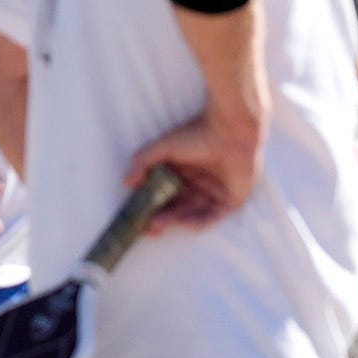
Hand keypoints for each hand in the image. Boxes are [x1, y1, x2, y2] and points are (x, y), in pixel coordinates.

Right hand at [131, 111, 261, 232]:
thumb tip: (126, 182)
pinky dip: (196, 222)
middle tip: (146, 228)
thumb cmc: (197, 134)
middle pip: (177, 208)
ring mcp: (215, 194)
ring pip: (191, 214)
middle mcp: (199, 185)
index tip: (137, 216)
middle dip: (161, 219)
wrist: (230, 129)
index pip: (166, 195)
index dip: (152, 207)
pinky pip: (212, 217)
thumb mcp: (163, 147)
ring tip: (157, 225)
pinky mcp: (231, 201)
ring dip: (174, 221)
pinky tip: (181, 223)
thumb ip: (142, 162)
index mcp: (185, 172)